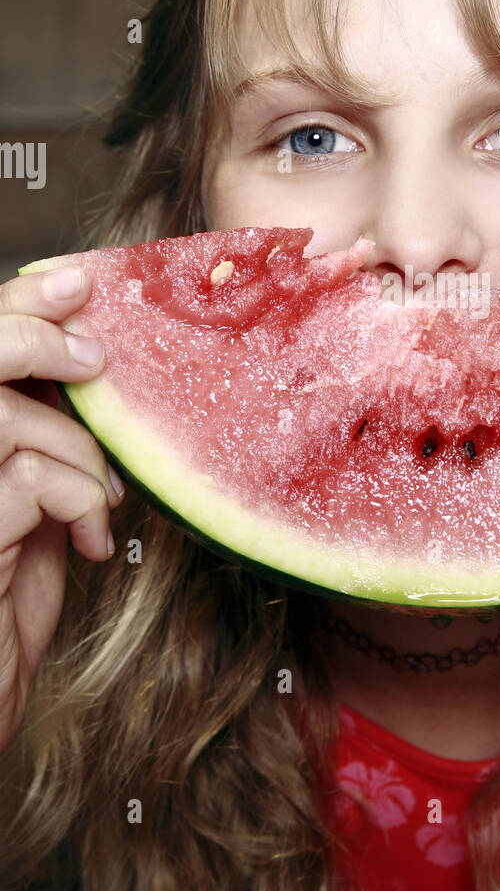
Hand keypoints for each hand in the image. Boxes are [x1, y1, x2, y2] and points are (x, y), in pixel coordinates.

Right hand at [0, 264, 124, 754]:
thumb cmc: (6, 607)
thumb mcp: (33, 507)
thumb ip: (40, 440)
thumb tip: (85, 364)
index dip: (14, 305)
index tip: (75, 284)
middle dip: (30, 333)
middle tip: (91, 357)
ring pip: (2, 416)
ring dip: (74, 449)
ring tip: (99, 498)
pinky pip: (30, 478)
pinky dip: (79, 499)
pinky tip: (90, 539)